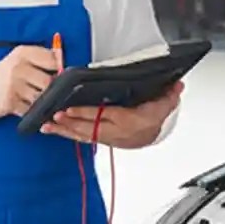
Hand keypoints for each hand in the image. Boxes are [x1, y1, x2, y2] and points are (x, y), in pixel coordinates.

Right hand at [0, 46, 63, 117]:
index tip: (53, 72)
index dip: (57, 68)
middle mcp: (18, 67)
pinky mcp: (11, 102)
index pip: (52, 60)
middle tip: (41, 88)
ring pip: (41, 97)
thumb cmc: (5, 75)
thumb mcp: (21, 59)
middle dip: (49, 87)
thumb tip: (61, 54)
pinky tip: (25, 104)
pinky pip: (32, 109)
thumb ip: (42, 56)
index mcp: (23, 53)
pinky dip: (32, 110)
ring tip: (32, 96)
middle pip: (49, 81)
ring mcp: (14, 86)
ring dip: (40, 100)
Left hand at [41, 81, 183, 148]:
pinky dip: (67, 134)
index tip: (72, 108)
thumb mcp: (164, 105)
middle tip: (55, 116)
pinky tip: (54, 130)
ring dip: (65, 131)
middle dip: (72, 122)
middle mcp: (116, 132)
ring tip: (48, 125)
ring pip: (83, 135)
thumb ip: (169, 94)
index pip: (105, 116)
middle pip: (91, 127)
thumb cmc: (154, 117)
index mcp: (129, 121)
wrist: (152, 134)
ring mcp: (106, 138)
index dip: (88, 113)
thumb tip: (176, 84)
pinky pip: (82, 138)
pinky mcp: (99, 139)